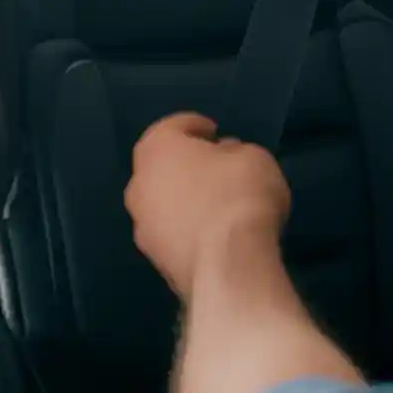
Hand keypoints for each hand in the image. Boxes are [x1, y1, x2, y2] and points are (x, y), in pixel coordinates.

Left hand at [125, 113, 290, 297]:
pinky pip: (174, 233)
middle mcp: (139, 185)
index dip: (197, 127)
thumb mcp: (253, 157)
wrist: (228, 265)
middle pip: (163, 167)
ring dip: (185, 201)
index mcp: (156, 150)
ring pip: (164, 203)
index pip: (174, 127)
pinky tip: (215, 234)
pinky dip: (189, 229)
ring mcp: (142, 226)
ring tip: (218, 206)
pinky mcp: (155, 260)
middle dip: (187, 166)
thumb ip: (233, 153)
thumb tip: (223, 159)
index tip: (215, 132)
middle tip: (218, 168)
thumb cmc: (239, 194)